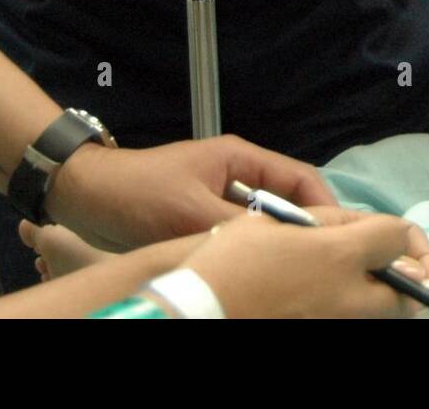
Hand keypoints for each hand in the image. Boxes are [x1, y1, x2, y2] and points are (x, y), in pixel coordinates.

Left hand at [44, 135, 336, 249]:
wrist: (87, 195)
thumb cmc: (139, 192)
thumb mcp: (189, 211)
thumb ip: (236, 225)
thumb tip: (276, 244)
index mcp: (240, 158)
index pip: (299, 176)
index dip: (324, 204)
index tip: (341, 235)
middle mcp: (237, 175)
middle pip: (287, 200)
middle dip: (305, 227)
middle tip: (322, 258)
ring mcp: (221, 197)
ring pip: (264, 221)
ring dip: (276, 241)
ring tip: (294, 267)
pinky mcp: (204, 218)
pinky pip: (240, 235)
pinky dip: (251, 250)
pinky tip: (258, 271)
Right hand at [183, 209, 428, 317]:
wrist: (200, 313)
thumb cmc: (230, 262)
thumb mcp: (273, 221)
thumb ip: (325, 223)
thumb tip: (366, 232)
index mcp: (339, 256)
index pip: (398, 237)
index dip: (402, 234)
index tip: (391, 238)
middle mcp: (349, 297)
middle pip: (406, 294)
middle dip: (407, 280)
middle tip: (394, 271)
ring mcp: (337, 325)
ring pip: (383, 316)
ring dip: (382, 300)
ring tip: (361, 284)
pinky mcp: (324, 339)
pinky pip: (353, 324)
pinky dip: (354, 313)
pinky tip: (330, 301)